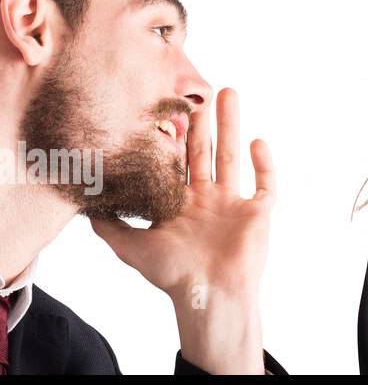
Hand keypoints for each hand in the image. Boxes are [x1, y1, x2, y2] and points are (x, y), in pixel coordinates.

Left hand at [91, 88, 275, 373]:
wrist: (209, 295)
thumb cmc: (173, 274)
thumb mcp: (131, 246)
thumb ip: (111, 224)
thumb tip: (85, 204)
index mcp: (181, 204)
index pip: (177, 161)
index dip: (175, 136)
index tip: (170, 108)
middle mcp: (208, 199)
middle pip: (206, 152)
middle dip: (205, 121)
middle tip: (204, 90)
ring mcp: (234, 203)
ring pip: (233, 157)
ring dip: (233, 125)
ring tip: (230, 94)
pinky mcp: (258, 211)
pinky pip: (266, 181)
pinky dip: (264, 162)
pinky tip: (257, 141)